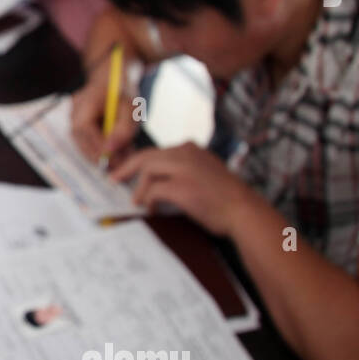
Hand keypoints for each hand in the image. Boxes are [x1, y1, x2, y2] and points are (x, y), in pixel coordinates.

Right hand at [71, 53, 138, 166]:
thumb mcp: (131, 109)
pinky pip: (86, 138)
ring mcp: (74, 115)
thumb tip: (110, 150)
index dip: (96, 148)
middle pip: (80, 139)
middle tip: (118, 165)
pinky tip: (115, 149)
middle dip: (98, 155)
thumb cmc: (124, 89)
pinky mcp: (78, 121)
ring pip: (82, 141)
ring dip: (99, 153)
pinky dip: (99, 146)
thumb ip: (122, 130)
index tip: (113, 161)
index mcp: (85, 101)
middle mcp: (74, 109)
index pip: (84, 130)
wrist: (116, 75)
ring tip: (120, 158)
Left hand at [110, 142, 252, 236]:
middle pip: (146, 156)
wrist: (243, 210)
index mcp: (190, 149)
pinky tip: (151, 208)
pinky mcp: (181, 186)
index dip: (139, 162)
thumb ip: (183, 169)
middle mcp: (186, 153)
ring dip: (139, 188)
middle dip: (127, 168)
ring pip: (147, 171)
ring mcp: (183, 168)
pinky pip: (153, 190)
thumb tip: (158, 180)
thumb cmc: (225, 197)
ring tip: (137, 201)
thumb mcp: (204, 172)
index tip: (127, 170)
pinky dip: (148, 200)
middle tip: (115, 179)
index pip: (156, 151)